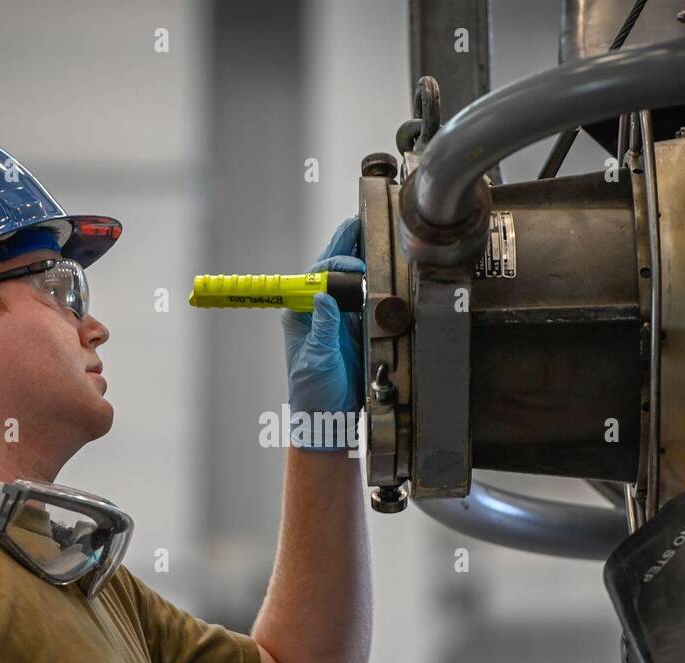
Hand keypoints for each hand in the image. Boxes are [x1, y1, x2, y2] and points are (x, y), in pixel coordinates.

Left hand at [280, 218, 365, 447]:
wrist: (331, 418)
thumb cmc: (313, 392)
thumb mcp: (316, 360)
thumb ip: (321, 328)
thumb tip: (324, 297)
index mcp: (299, 313)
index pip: (314, 276)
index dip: (334, 264)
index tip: (354, 265)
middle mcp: (317, 311)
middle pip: (330, 270)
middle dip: (345, 246)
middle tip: (360, 223)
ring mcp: (337, 318)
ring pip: (349, 281)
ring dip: (361, 259)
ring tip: (374, 236)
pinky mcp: (355, 327)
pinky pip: (365, 299)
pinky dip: (375, 282)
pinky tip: (385, 267)